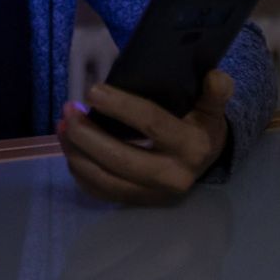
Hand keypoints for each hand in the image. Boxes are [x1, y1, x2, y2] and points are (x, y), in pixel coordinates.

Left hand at [56, 70, 233, 204]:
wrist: (205, 161)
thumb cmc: (201, 125)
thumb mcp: (213, 107)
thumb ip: (216, 92)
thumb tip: (215, 76)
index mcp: (192, 147)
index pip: (152, 124)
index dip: (121, 107)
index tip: (92, 91)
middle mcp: (173, 177)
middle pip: (121, 158)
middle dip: (88, 135)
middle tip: (68, 110)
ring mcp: (153, 195)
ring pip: (106, 179)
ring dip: (77, 153)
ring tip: (63, 127)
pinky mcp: (138, 203)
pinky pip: (101, 192)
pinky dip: (81, 172)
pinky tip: (71, 150)